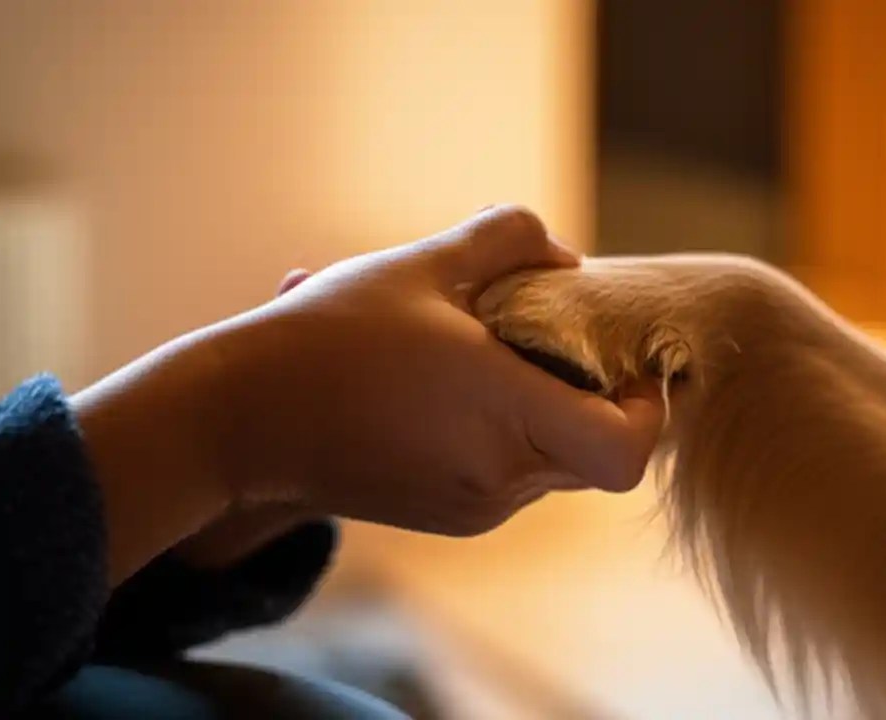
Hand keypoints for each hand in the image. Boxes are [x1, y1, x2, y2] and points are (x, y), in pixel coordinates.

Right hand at [74, 206, 666, 584]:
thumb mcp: (420, 264)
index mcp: (506, 415)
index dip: (647, 411)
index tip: (622, 365)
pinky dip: (510, 435)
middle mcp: (502, 476)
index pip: (629, 452)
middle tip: (556, 341)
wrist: (238, 422)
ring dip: (547, 412)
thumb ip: (507, 240)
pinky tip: (456, 390)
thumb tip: (568, 260)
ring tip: (490, 357)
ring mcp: (478, 507)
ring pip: (557, 463)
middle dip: (595, 397)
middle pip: (600, 453)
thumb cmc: (328, 337)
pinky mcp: (453, 518)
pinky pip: (515, 475)